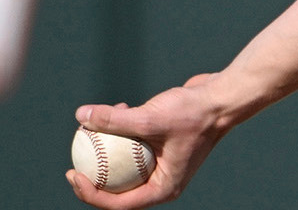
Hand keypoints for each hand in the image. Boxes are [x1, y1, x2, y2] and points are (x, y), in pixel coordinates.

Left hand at [67, 73, 236, 207]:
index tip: (75, 174)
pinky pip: (134, 146)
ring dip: (108, 147)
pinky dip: (123, 131)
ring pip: (125, 164)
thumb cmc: (195, 114)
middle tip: (74, 163)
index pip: (119, 203)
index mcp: (163, 187)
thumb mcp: (151, 118)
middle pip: (118, 187)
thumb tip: (81, 116)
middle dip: (94, 175)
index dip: (91, 194)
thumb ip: (114, 120)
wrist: (223, 98)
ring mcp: (162, 163)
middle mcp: (162, 179)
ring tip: (95, 125)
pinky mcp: (162, 145)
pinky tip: (118, 108)